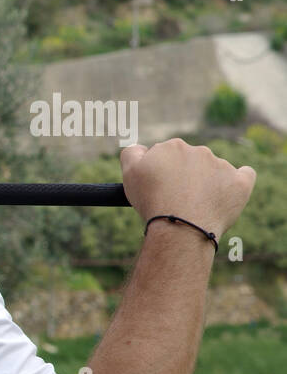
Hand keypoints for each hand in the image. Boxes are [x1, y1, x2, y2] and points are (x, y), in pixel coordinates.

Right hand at [120, 138, 254, 240]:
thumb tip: (141, 147)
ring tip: (195, 208)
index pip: (166, 157)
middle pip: (190, 162)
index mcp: (172, 147)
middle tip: (175, 200)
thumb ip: (132, 153)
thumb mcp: (129, 174)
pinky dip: (237, 182)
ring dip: (206, 183)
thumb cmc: (152, 202)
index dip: (160, 173)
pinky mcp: (241, 182)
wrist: (181, 226)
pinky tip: (229, 191)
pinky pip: (244, 175)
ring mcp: (222, 166)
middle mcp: (198, 151)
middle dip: (184, 177)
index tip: (158, 190)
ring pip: (213, 171)